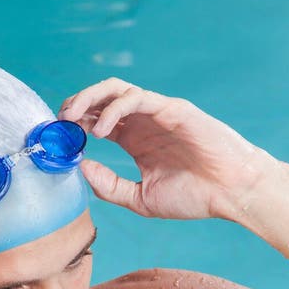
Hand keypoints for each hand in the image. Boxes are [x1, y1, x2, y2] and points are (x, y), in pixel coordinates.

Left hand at [59, 78, 276, 221]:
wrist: (232, 193)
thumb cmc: (195, 196)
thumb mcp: (141, 199)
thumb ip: (110, 186)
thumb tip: (81, 170)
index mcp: (136, 140)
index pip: (96, 120)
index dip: (74, 124)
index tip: (56, 138)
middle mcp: (144, 122)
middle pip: (101, 99)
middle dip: (75, 105)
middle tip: (58, 123)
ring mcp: (158, 113)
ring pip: (115, 90)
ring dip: (89, 98)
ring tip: (72, 117)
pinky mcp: (172, 109)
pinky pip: (137, 98)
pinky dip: (115, 108)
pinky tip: (102, 129)